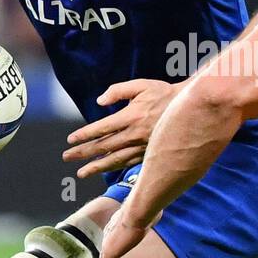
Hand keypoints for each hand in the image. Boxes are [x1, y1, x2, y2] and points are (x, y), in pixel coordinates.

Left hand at [63, 79, 178, 177]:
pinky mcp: (150, 152)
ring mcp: (143, 146)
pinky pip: (129, 163)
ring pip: (115, 159)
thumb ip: (118, 91)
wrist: (190, 107)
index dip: (84, 135)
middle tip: (67, 157)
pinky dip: (115, 168)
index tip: (70, 140)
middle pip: (104, 146)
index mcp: (130, 116)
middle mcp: (135, 134)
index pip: (102, 128)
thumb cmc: (163, 93)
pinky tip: (105, 170)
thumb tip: (100, 102)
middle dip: (83, 153)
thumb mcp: (140, 85)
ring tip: (81, 173)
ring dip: (96, 167)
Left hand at [99, 205, 156, 257]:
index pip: (115, 241)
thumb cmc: (145, 210)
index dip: (116, 251)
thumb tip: (158, 213)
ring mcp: (108, 244)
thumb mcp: (148, 214)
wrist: (138, 212)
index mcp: (117, 225)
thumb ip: (150, 216)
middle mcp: (110, 234)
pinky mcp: (110, 253)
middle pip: (108, 254)